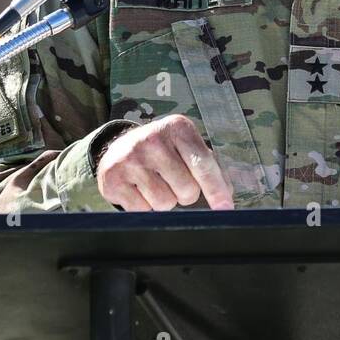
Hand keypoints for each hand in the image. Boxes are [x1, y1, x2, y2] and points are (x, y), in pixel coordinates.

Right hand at [96, 114, 234, 210]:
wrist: (119, 148)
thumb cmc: (163, 151)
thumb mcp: (186, 147)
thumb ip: (212, 167)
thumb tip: (227, 195)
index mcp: (178, 128)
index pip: (203, 164)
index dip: (216, 190)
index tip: (226, 208)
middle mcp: (153, 140)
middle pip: (187, 190)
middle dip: (186, 194)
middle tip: (173, 180)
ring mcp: (131, 159)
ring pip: (165, 203)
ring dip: (165, 201)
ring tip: (155, 183)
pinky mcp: (113, 179)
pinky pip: (143, 210)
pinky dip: (145, 207)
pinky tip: (139, 189)